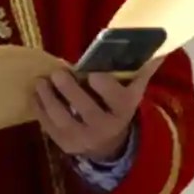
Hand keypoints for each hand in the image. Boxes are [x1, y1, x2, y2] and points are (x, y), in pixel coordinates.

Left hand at [33, 57, 165, 161]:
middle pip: (85, 108)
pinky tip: (35, 95)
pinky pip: (49, 128)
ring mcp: (83, 139)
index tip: (92, 74)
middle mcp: (104, 127)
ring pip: (63, 119)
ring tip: (40, 82)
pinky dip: (40, 110)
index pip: (115, 98)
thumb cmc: (119, 107)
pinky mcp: (65, 145)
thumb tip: (158, 48)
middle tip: (57, 73)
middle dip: (69, 89)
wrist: (110, 143)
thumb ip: (141, 70)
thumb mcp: (133, 91)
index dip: (103, 86)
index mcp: (123, 110)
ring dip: (48, 99)